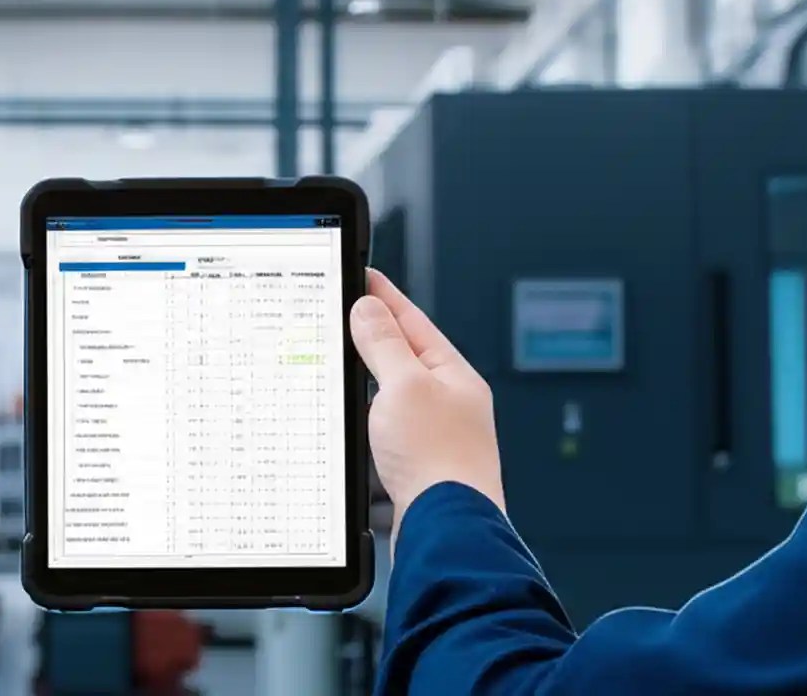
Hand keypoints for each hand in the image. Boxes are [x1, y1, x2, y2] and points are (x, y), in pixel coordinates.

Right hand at [350, 269, 505, 539]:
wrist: (447, 530)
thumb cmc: (438, 462)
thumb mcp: (405, 386)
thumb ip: (386, 345)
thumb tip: (370, 310)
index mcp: (456, 376)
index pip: (415, 323)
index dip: (385, 298)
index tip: (364, 277)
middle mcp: (451, 404)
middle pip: (408, 355)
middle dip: (379, 332)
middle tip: (350, 306)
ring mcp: (437, 435)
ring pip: (398, 391)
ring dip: (374, 372)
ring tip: (350, 350)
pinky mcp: (419, 465)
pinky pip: (391, 424)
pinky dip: (371, 411)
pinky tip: (359, 414)